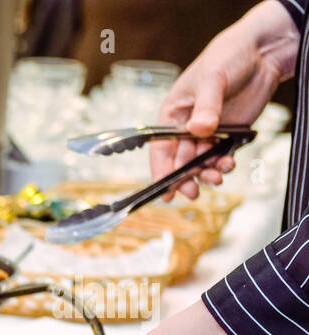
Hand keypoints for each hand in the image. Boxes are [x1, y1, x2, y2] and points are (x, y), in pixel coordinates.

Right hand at [151, 0, 299, 199]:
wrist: (261, 52)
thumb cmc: (227, 57)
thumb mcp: (212, 79)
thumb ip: (206, 107)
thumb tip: (198, 130)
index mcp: (173, 114)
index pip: (161, 148)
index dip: (161, 171)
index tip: (166, 190)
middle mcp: (187, 127)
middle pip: (180, 161)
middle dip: (186, 178)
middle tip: (193, 192)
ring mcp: (208, 132)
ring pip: (201, 162)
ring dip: (206, 174)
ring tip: (216, 178)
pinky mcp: (228, 133)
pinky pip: (221, 156)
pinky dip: (223, 164)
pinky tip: (228, 165)